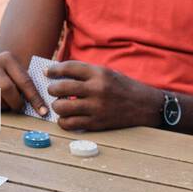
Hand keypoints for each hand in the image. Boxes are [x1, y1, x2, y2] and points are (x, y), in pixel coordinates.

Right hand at [0, 50, 47, 115]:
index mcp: (7, 58)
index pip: (24, 81)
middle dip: (16, 102)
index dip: (35, 98)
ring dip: (3, 106)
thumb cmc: (11, 74)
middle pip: (6, 88)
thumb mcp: (20, 72)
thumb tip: (42, 110)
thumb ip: (29, 85)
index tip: (43, 111)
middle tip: (19, 107)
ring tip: (6, 104)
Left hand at [45, 61, 159, 131]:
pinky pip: (70, 124)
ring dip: (56, 106)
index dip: (54, 69)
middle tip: (52, 90)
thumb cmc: (123, 88)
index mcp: (100, 73)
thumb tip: (59, 74)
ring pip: (61, 107)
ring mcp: (96, 108)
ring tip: (60, 105)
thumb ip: (86, 73)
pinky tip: (66, 118)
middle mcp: (97, 89)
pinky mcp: (96, 123)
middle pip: (61, 88)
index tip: (47, 72)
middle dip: (52, 89)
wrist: (145, 106)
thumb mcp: (107, 73)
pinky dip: (63, 121)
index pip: (69, 68)